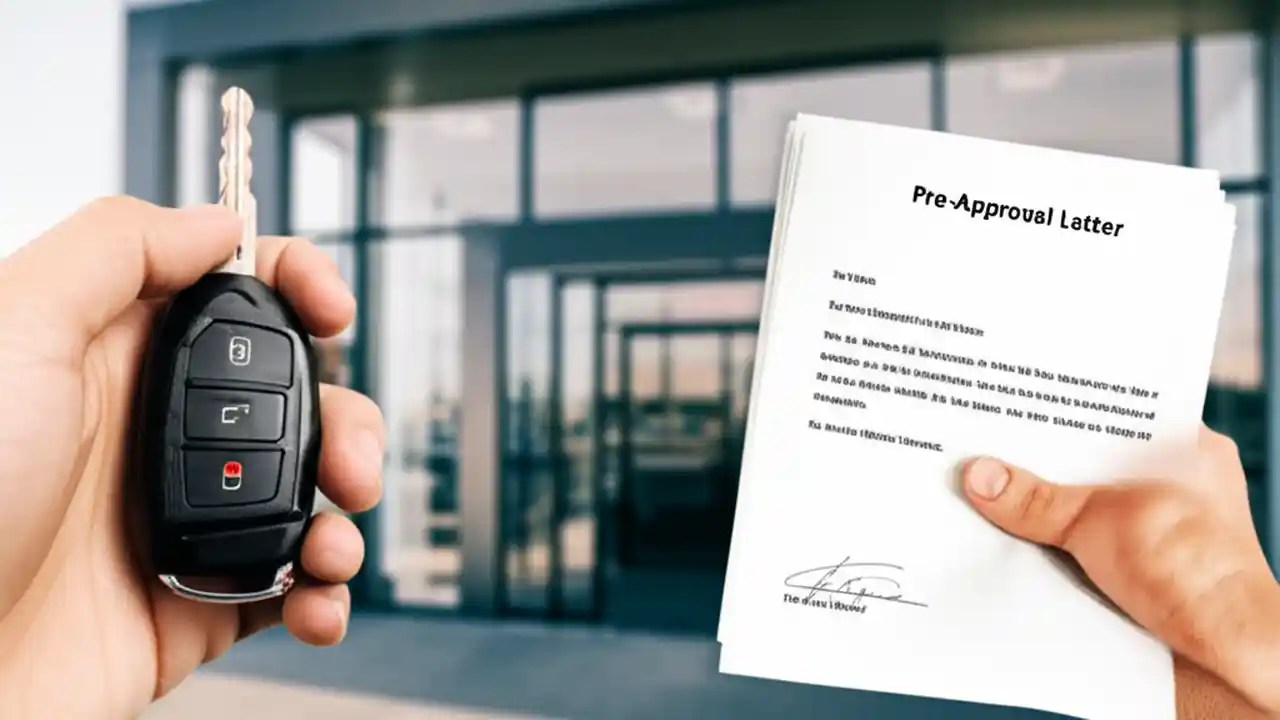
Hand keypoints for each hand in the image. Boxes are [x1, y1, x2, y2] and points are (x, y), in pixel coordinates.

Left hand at [0, 198, 383, 717]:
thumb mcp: (13, 331)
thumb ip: (115, 251)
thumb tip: (217, 222)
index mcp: (115, 359)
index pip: (232, 295)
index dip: (296, 286)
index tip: (330, 309)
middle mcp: (155, 436)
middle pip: (296, 398)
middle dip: (346, 421)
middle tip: (349, 459)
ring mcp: (182, 521)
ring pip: (308, 492)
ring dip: (346, 514)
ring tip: (330, 547)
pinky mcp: (198, 602)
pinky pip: (292, 586)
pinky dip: (325, 594)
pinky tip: (313, 598)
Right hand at [962, 428, 1279, 712]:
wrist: (1225, 658)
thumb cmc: (1195, 574)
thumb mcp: (1100, 522)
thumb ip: (1037, 500)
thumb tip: (981, 476)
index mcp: (1186, 450)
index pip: (1112, 417)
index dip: (1062, 414)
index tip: (1014, 408)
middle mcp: (1175, 487)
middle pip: (1090, 467)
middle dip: (1041, 468)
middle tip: (987, 454)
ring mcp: (1157, 533)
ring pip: (1084, 511)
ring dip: (1044, 516)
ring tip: (989, 501)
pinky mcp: (1139, 573)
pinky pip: (1081, 551)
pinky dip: (1052, 553)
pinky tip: (1015, 548)